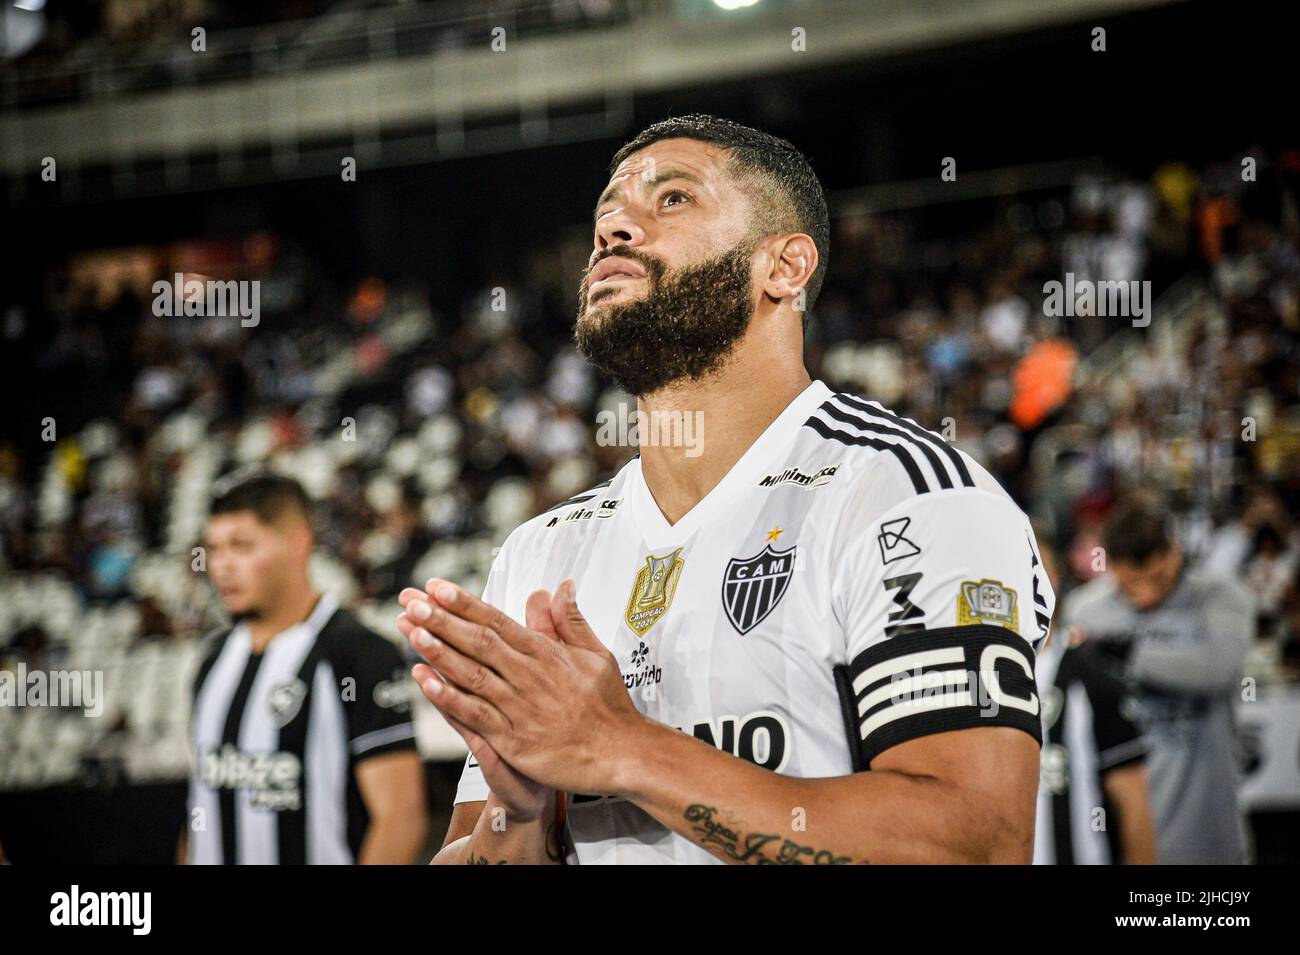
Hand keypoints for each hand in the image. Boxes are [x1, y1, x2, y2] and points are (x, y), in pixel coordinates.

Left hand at [400, 577, 646, 794]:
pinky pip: (474, 714)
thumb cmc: (607, 704)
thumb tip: (558, 587)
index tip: (436, 587)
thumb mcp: (595, 653)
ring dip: (438, 651)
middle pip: (477, 641)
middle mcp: (528, 675)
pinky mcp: (513, 739)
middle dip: (440, 619)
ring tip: (411, 630)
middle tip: (410, 601)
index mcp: (545, 652)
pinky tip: (424, 681)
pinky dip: (447, 697)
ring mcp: (519, 706)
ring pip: (471, 673)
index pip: (497, 621)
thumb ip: (569, 620)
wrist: (620, 752)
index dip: (464, 604)